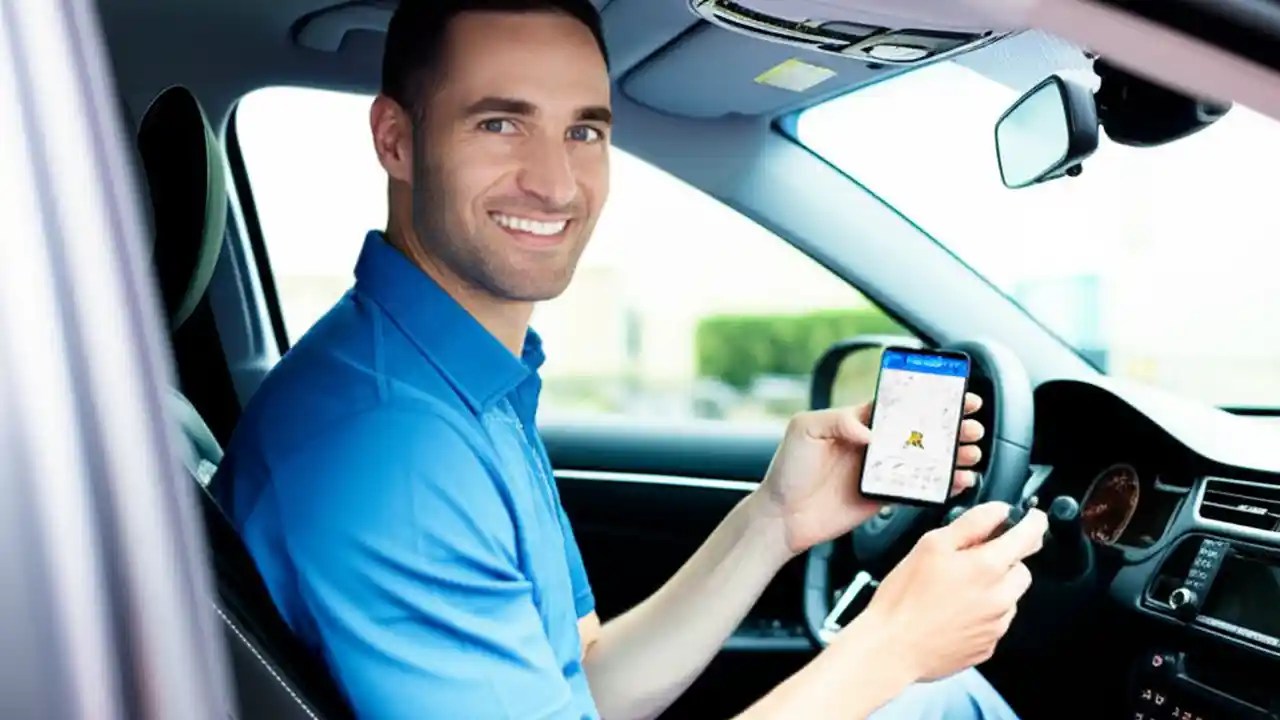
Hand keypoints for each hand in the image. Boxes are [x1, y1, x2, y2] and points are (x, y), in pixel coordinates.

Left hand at [749, 394, 984, 556]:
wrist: (781, 516)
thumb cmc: (786, 470)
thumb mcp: (804, 430)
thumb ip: (838, 420)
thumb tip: (870, 429)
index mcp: (857, 421)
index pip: (898, 403)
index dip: (926, 397)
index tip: (952, 392)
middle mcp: (873, 444)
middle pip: (920, 430)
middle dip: (949, 425)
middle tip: (971, 424)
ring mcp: (880, 470)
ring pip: (926, 459)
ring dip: (952, 454)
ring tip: (972, 450)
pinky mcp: (883, 497)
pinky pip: (918, 488)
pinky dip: (941, 485)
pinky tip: (958, 480)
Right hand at [851, 502, 1047, 680]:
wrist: (892, 647)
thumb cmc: (905, 597)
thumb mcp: (932, 544)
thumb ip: (971, 524)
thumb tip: (998, 511)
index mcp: (988, 567)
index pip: (1029, 537)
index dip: (1033, 522)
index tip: (1032, 518)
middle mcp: (1000, 597)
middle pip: (1022, 570)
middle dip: (1006, 560)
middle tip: (973, 560)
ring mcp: (996, 625)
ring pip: (1009, 598)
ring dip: (994, 588)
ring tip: (955, 590)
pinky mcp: (987, 647)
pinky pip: (995, 622)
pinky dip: (983, 614)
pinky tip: (953, 612)